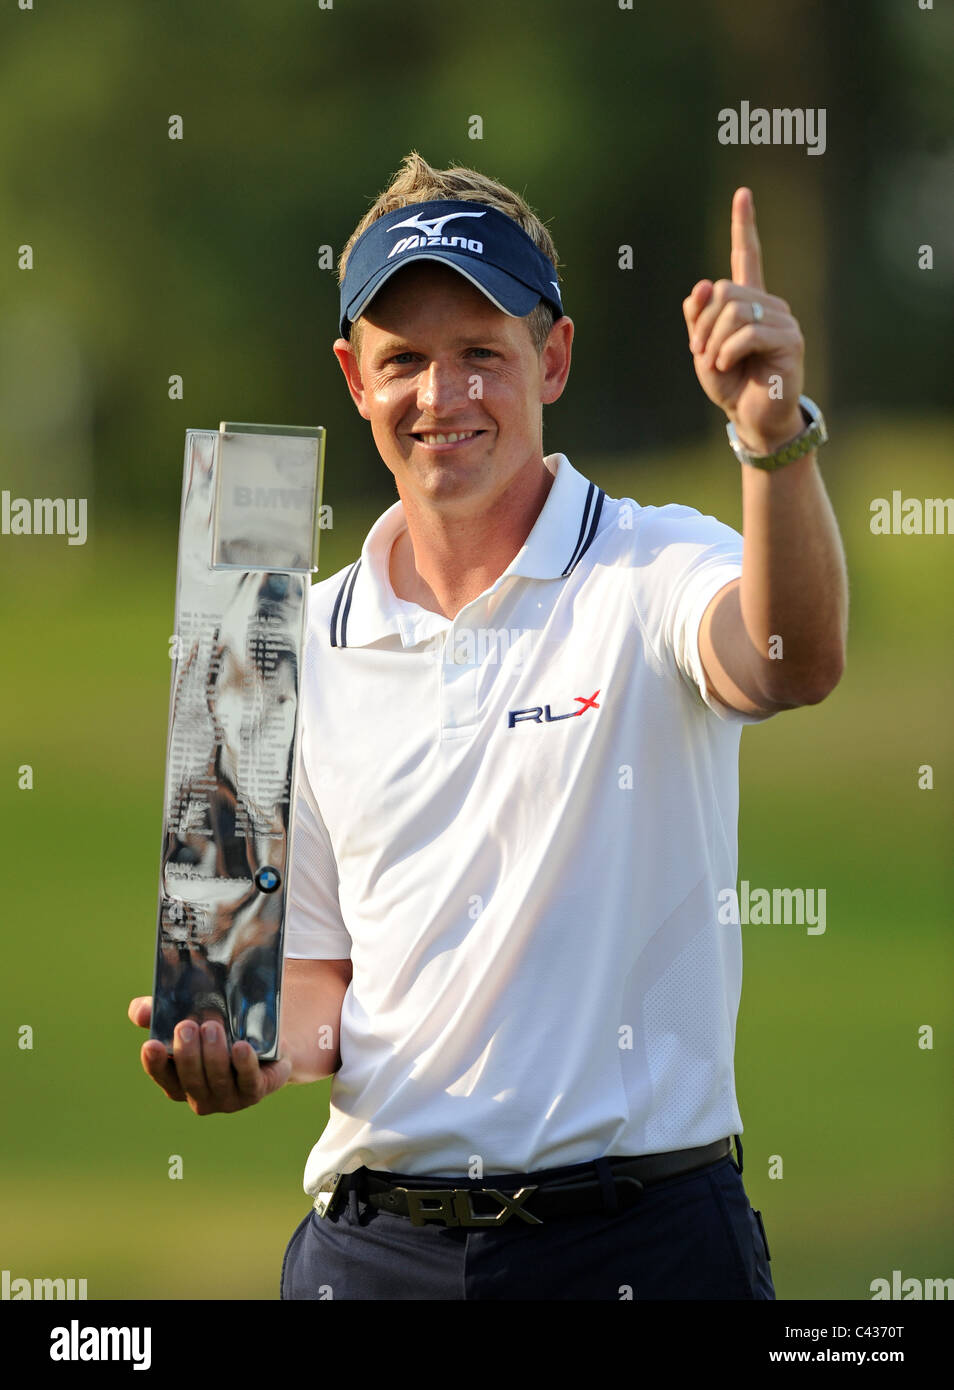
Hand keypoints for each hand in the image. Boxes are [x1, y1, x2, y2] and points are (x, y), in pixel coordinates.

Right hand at [128, 996, 291, 1114]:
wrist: (266, 1038)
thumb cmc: (218, 1028)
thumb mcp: (188, 1015)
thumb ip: (158, 1012)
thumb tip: (139, 1012)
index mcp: (179, 1080)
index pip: (162, 1076)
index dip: (155, 1063)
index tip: (151, 1044)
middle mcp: (201, 1095)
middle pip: (191, 1080)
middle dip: (188, 1054)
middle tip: (187, 1026)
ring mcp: (229, 1097)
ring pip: (218, 1080)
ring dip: (214, 1055)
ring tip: (213, 1027)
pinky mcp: (255, 1090)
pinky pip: (249, 1082)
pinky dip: (244, 1065)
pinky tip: (241, 1047)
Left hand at [683, 187, 805, 453]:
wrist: (751, 417)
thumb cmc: (729, 382)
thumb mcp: (702, 348)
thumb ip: (698, 317)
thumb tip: (702, 285)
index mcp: (748, 302)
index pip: (746, 257)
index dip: (744, 226)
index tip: (742, 194)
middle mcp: (769, 304)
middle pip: (725, 291)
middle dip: (704, 324)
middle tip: (700, 352)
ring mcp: (783, 320)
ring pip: (734, 311)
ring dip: (714, 341)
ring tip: (716, 364)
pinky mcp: (790, 340)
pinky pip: (748, 332)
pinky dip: (728, 350)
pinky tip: (727, 365)